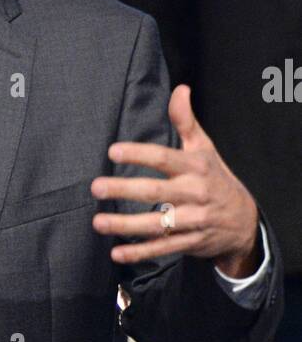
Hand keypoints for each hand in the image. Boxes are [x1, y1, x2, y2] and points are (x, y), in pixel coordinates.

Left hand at [90, 85, 260, 276]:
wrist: (244, 221)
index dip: (139, 153)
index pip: (164, 158)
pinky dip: (140, 252)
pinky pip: (163, 248)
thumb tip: (180, 89)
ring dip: (125, 225)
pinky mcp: (190, 242)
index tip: (113, 150)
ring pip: (157, 223)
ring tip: (98, 222)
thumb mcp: (205, 149)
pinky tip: (117, 252)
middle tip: (96, 187)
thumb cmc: (216, 179)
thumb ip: (187, 122)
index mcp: (196, 167)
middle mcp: (195, 193)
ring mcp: (193, 220)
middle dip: (124, 189)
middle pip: (155, 192)